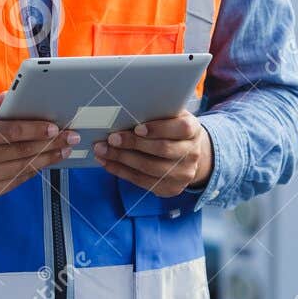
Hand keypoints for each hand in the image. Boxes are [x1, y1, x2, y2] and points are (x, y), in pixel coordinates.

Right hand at [0, 94, 76, 201]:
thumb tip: (11, 96)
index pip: (9, 133)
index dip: (35, 130)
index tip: (55, 127)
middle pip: (20, 152)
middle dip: (50, 145)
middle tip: (71, 138)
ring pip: (20, 169)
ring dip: (46, 160)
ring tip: (63, 151)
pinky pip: (12, 183)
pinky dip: (30, 173)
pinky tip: (43, 163)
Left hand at [94, 110, 212, 196]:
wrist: (187, 155)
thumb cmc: (172, 130)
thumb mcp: (172, 117)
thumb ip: (157, 113)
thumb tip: (126, 109)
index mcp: (194, 131)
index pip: (181, 128)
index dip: (158, 129)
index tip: (137, 128)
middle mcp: (192, 154)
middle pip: (162, 149)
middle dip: (133, 144)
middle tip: (111, 138)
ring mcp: (183, 174)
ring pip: (149, 168)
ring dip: (122, 159)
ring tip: (103, 151)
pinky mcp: (171, 188)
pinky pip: (142, 181)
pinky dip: (122, 171)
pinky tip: (108, 163)